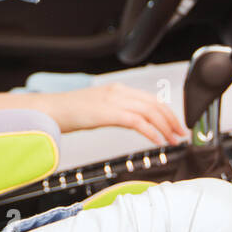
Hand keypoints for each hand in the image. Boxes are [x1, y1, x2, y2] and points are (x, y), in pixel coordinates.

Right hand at [43, 83, 187, 145]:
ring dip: (165, 127)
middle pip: (155, 104)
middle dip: (172, 120)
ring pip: (150, 112)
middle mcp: (119, 92)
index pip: (151, 99)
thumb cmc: (70, 112)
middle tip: (180, 135)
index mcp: (118, 89)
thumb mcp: (98, 108)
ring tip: (173, 141)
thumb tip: (134, 123)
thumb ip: (116, 111)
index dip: (167, 112)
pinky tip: (157, 142)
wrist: (50, 110)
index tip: (175, 126)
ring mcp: (113, 101)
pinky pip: (137, 122)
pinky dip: (151, 132)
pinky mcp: (108, 113)